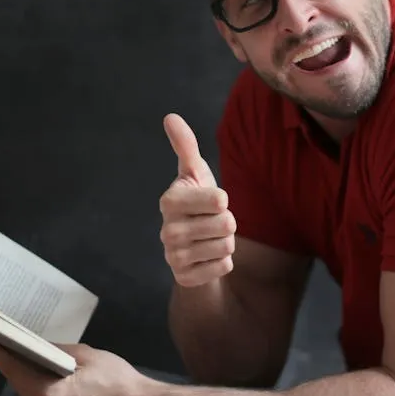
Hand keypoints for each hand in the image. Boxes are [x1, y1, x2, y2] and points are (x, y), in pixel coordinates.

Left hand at [0, 336, 145, 395]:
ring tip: (32, 356)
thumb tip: (36, 345)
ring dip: (30, 375)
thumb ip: (55, 350)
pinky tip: (47, 375)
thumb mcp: (86, 355)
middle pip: (20, 383)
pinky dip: (41, 388)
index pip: (15, 370)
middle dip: (16, 362)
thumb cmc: (117, 380)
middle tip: (8, 341)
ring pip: (30, 394)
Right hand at [160, 113, 235, 286]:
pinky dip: (223, 262)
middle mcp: (167, 230)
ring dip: (225, 242)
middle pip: (227, 224)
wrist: (191, 246)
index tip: (208, 202)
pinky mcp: (184, 277)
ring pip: (227, 246)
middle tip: (211, 222)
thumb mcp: (194, 173)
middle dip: (227, 223)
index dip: (222, 200)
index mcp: (170, 201)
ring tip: (209, 238)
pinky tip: (207, 257)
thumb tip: (171, 117)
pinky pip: (224, 267)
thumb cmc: (196, 203)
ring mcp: (174, 256)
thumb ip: (186, 145)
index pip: (220, 199)